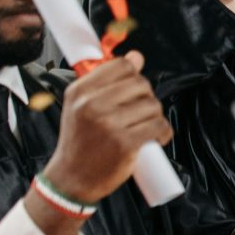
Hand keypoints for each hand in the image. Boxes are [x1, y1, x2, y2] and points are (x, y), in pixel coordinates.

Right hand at [44, 52, 174, 204]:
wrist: (72, 179)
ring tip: (143, 127)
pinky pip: (160, 126)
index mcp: (79, 92)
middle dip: (145, 97)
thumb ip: (107, 81)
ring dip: (154, 117)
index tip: (131, 90)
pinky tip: (154, 138)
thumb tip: (136, 56)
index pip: (121, 65)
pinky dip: (163, 132)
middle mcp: (92, 105)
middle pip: (141, 84)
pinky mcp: (125, 143)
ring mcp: (109, 124)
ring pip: (153, 105)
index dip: (133, 75)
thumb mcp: (81, 106)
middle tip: (138, 113)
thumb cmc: (81, 140)